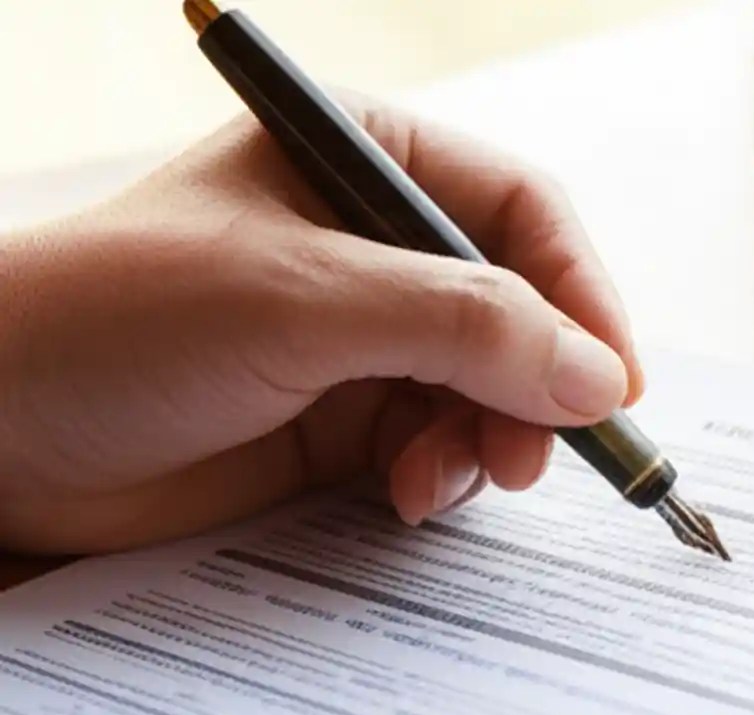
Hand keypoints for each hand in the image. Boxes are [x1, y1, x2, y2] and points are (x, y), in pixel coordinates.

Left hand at [0, 93, 642, 554]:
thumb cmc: (120, 319)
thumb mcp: (305, 299)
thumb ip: (463, 328)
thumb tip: (596, 378)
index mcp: (370, 162)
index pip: (521, 213)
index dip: (581, 292)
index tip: (612, 380)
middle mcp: (378, 246)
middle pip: (520, 308)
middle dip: (536, 383)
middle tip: (539, 450)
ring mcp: (365, 336)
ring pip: (489, 386)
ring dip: (490, 437)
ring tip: (450, 474)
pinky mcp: (346, 417)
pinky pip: (442, 442)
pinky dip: (445, 471)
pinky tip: (406, 491)